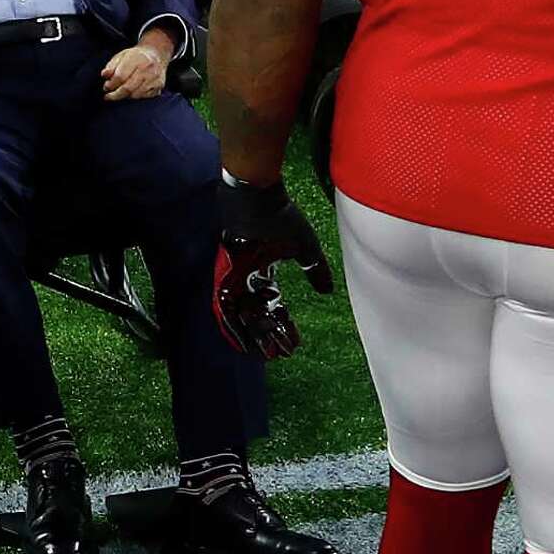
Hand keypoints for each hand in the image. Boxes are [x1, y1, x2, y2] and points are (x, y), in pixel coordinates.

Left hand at [102, 29, 174, 100]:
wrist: (156, 54)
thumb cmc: (136, 56)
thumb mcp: (121, 56)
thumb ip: (111, 66)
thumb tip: (104, 75)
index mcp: (136, 58)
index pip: (120, 76)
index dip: (111, 84)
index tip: (106, 87)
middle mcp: (147, 68)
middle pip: (128, 88)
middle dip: (115, 95)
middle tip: (108, 96)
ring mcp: (155, 78)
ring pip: (135, 95)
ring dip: (125, 96)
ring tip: (120, 92)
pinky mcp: (159, 86)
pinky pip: (144, 97)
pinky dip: (135, 96)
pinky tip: (131, 92)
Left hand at [213, 174, 334, 359]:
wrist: (257, 198)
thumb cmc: (280, 217)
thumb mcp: (305, 247)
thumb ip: (316, 270)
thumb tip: (328, 291)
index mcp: (263, 268)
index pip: (273, 303)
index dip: (283, 323)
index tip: (292, 341)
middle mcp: (247, 276)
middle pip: (257, 314)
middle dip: (268, 335)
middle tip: (277, 355)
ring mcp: (235, 276)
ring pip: (242, 314)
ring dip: (252, 335)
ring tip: (262, 354)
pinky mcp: (225, 276)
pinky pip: (225, 307)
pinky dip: (232, 325)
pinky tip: (240, 342)